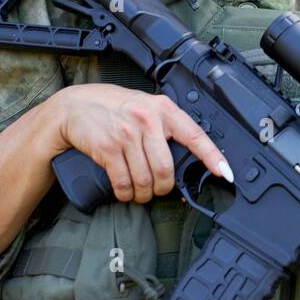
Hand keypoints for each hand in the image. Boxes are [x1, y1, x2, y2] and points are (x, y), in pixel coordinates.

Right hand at [50, 83, 232, 203]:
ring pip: (145, 179)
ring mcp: (126, 134)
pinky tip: (126, 191)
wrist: (74, 106)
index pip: (196, 135)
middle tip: (160, 190)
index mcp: (163, 109)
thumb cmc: (113, 107)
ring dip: (144, 194)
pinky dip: (126, 193)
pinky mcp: (107, 148)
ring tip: (141, 192)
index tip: (225, 173)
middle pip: (166, 169)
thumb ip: (165, 124)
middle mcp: (147, 120)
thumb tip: (187, 155)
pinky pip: (123, 182)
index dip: (213, 157)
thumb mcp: (145, 105)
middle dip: (164, 188)